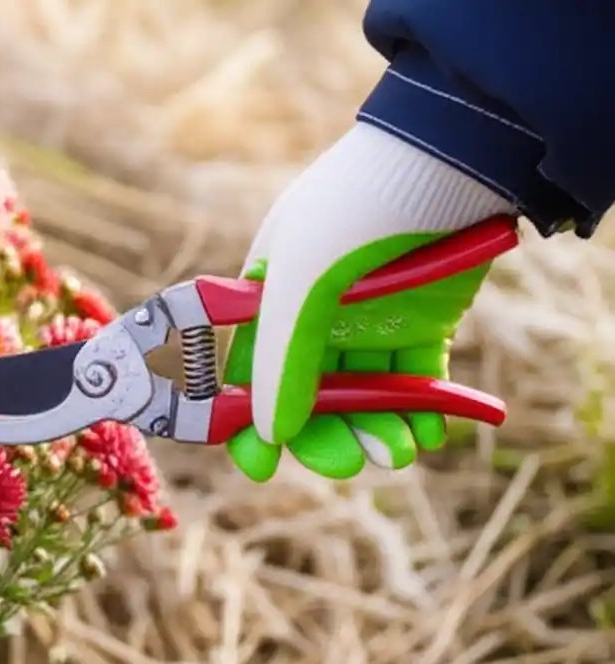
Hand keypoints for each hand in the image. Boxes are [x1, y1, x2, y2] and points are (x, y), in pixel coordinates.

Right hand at [222, 122, 515, 481]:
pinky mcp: (426, 321)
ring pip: (365, 394)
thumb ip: (279, 360)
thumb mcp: (299, 282)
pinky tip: (428, 429)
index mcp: (269, 295)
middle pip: (310, 395)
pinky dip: (421, 410)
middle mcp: (316, 312)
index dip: (249, 422)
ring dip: (378, 428)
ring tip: (399, 449)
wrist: (453, 158)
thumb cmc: (354, 206)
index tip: (261, 466)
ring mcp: (372, 319)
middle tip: (349, 461)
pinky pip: (416, 381)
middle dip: (326, 434)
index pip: (248, 372)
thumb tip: (268, 432)